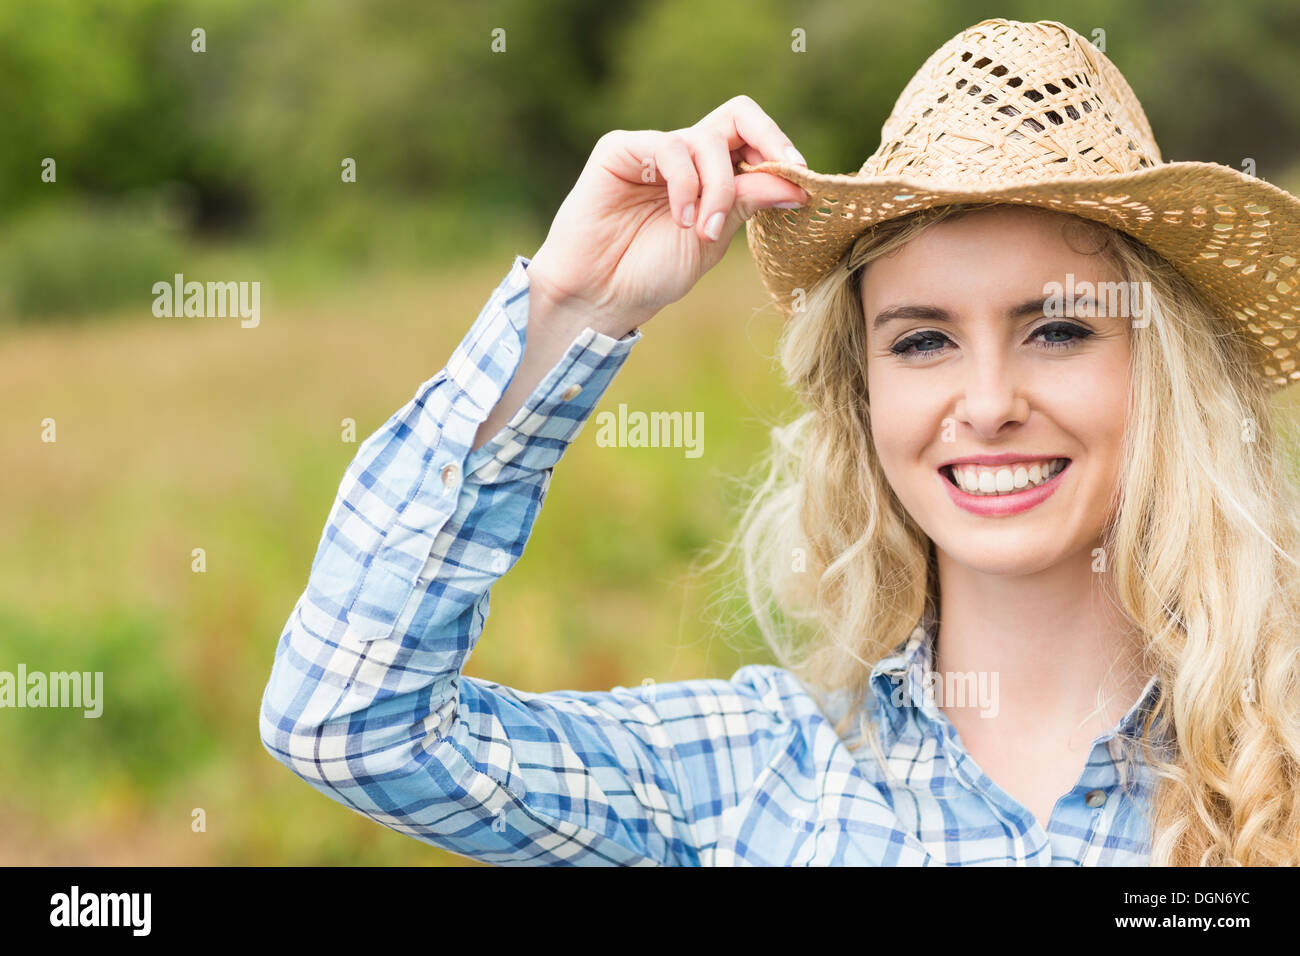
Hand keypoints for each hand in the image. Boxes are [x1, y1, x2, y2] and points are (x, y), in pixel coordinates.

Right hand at [525, 95, 807, 338]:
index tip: (803, 176)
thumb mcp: (714, 239)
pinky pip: (670, 147)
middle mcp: (686, 157)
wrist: (601, 295)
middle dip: (768, 138)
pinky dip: (686, 184)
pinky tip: (681, 218)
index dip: (780, 148)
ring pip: (708, 139)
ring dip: (719, 188)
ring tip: (704, 230)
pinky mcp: (621, 150)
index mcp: (710, 176)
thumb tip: (799, 181)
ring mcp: (653, 150)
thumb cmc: (652, 273)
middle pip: (737, 114)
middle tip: (784, 168)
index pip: (752, 139)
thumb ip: (748, 203)